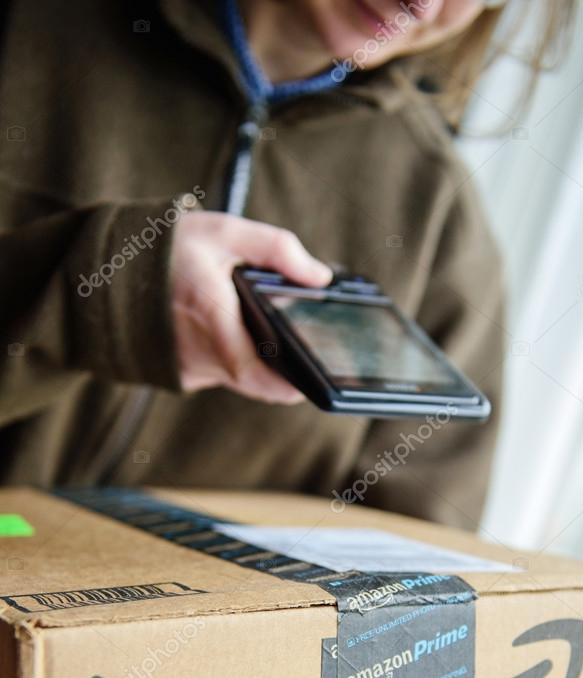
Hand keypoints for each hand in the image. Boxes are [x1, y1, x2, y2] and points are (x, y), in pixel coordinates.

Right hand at [169, 211, 331, 401]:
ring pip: (236, 377)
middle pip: (251, 377)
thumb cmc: (166, 248)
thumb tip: (320, 277)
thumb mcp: (224, 232)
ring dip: (254, 360)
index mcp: (209, 314)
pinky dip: (230, 358)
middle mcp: (195, 349)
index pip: (251, 369)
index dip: (281, 385)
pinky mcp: (178, 373)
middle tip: (297, 351)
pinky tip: (230, 332)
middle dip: (277, 369)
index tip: (305, 384)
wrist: (107, 266)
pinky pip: (216, 373)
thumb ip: (277, 249)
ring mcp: (185, 366)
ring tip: (258, 328)